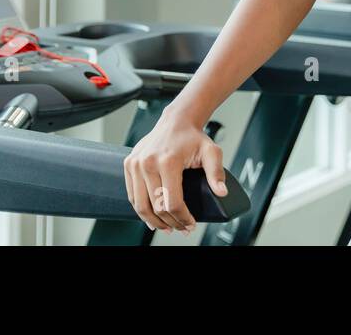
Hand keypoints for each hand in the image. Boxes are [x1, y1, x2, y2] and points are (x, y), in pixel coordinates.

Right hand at [123, 109, 227, 233]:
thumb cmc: (192, 137)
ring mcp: (135, 163)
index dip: (182, 218)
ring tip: (167, 227)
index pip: (172, 202)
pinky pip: (132, 195)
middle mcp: (147, 163)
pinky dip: (140, 210)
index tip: (191, 224)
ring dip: (153, 221)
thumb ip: (216, 172)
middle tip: (182, 228)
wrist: (176, 121)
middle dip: (170, 223)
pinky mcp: (129, 164)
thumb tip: (222, 192)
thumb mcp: (211, 152)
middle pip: (156, 207)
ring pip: (140, 205)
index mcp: (167, 161)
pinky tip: (151, 218)